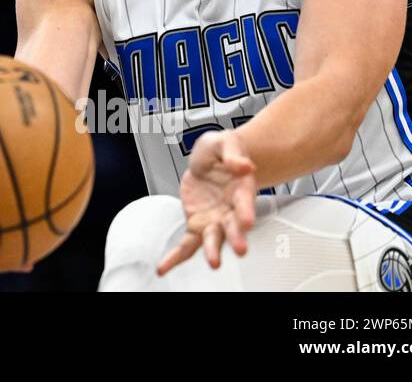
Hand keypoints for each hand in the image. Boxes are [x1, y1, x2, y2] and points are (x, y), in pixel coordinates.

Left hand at [157, 131, 255, 275]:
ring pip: (213, 239)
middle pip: (233, 225)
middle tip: (240, 249)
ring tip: (214, 262)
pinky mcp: (197, 223)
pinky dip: (175, 258)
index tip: (247, 220)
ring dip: (213, 251)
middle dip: (236, 237)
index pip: (245, 201)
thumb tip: (243, 165)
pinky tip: (164, 268)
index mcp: (241, 189)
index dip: (246, 211)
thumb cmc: (223, 152)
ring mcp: (214, 219)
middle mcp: (231, 210)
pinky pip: (187, 244)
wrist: (214, 159)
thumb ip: (234, 155)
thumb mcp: (225, 143)